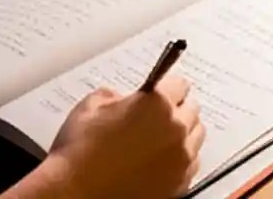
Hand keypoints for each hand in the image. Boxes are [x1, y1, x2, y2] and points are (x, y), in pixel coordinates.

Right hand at [43, 75, 205, 198]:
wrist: (75, 193)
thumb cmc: (80, 153)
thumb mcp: (91, 105)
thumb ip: (116, 95)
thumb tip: (124, 99)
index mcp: (157, 104)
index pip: (180, 84)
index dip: (167, 85)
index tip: (163, 89)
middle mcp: (175, 129)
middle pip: (192, 108)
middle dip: (177, 108)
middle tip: (158, 114)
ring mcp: (181, 159)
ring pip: (196, 136)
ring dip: (182, 132)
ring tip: (160, 137)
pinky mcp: (180, 183)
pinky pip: (192, 163)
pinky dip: (181, 158)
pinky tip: (161, 160)